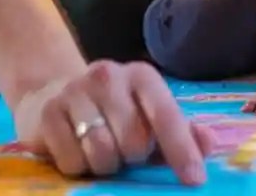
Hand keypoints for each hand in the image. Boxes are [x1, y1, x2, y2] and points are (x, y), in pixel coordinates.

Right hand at [12, 61, 214, 184]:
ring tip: (101, 153)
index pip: (166, 116)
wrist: (54, 93)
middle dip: (131, 157)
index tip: (194, 180)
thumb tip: (208, 144)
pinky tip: (76, 151)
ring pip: (101, 152)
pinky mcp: (47, 112)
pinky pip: (71, 160)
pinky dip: (77, 166)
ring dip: (104, 165)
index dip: (181, 150)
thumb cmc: (115, 113)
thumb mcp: (150, 118)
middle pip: (132, 140)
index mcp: (142, 77)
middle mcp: (108, 76)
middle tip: (124, 153)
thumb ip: (182, 133)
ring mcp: (74, 91)